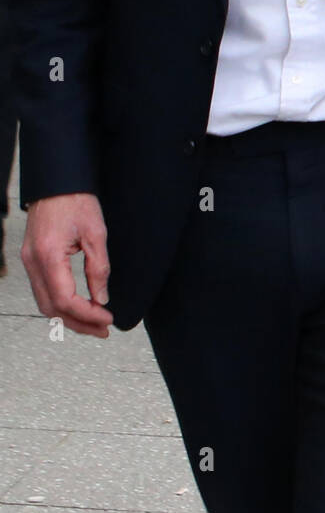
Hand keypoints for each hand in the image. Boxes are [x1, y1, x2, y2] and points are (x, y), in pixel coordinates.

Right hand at [22, 193, 113, 337]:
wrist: (56, 182)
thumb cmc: (75, 200)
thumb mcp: (96, 233)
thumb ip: (98, 268)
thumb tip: (101, 298)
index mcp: (48, 256)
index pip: (65, 299)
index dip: (87, 314)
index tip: (107, 319)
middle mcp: (33, 263)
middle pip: (52, 308)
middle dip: (78, 323)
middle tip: (102, 330)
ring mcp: (29, 262)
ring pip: (45, 303)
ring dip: (69, 317)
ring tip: (93, 323)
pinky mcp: (32, 259)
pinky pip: (43, 291)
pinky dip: (60, 304)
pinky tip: (78, 308)